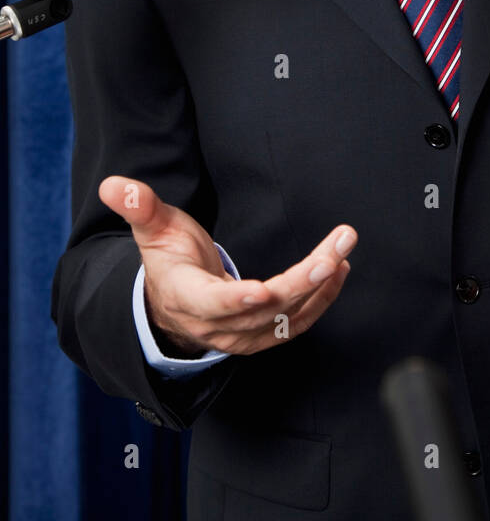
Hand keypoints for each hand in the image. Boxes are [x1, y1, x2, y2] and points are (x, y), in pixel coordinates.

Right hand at [99, 175, 356, 356]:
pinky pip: (297, 323)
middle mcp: (217, 324)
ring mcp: (242, 334)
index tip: (264, 289)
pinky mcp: (263, 334)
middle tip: (334, 253)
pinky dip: (322, 300)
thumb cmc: (167, 259)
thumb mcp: (152, 230)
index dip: (237, 299)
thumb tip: (115, 185)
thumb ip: (139, 207)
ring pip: (287, 317)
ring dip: (320, 287)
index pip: (213, 303)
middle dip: (303, 280)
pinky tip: (340, 271)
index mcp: (187, 297)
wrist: (172, 302)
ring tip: (343, 251)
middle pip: (264, 308)